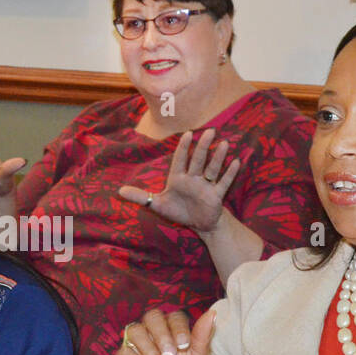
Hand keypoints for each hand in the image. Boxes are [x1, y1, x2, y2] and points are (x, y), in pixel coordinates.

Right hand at [114, 308, 216, 354]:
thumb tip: (212, 313)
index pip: (174, 317)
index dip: (178, 328)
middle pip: (152, 317)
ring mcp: (136, 346)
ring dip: (150, 349)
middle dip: (162, 335)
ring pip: (136, 331)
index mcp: (173, 332)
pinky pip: (125, 352)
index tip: (184, 346)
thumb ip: (202, 339)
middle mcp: (153, 335)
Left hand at [119, 129, 241, 232]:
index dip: (183, 147)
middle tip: (210, 130)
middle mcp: (193, 179)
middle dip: (203, 146)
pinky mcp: (216, 195)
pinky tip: (236, 161)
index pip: (180, 159)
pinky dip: (229, 173)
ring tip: (224, 143)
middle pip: (198, 160)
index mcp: (178, 178)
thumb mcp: (157, 205)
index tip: (187, 133)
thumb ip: (140, 197)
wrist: (198, 224)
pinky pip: (223, 183)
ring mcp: (205, 186)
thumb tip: (119, 192)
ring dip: (218, 157)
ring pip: (212, 169)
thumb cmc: (178, 210)